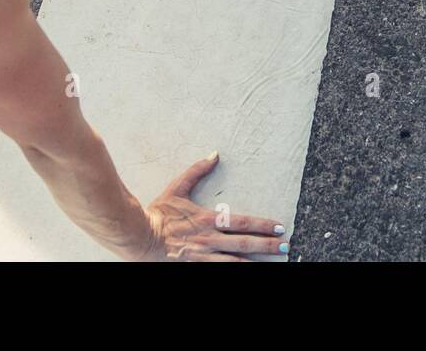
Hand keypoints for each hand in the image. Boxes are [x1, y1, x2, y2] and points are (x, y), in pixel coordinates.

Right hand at [140, 153, 289, 260]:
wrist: (139, 237)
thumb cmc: (158, 213)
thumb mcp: (177, 188)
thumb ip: (197, 171)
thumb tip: (214, 154)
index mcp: (208, 220)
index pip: (242, 222)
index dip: (262, 225)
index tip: (279, 226)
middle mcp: (210, 240)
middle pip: (245, 244)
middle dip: (267, 245)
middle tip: (286, 245)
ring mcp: (204, 257)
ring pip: (236, 262)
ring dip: (257, 262)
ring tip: (276, 261)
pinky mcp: (196, 267)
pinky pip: (220, 271)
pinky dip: (235, 271)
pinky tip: (249, 270)